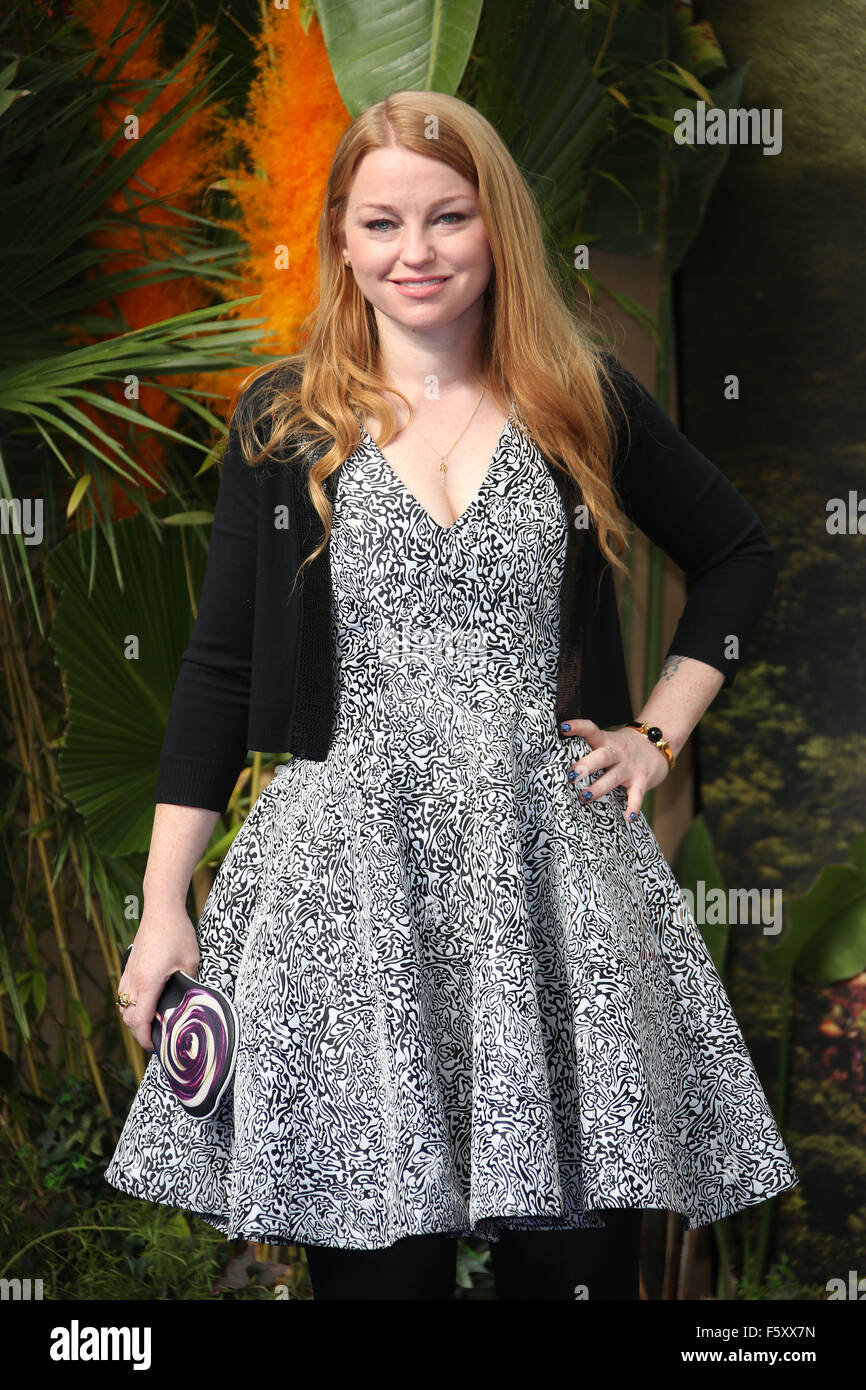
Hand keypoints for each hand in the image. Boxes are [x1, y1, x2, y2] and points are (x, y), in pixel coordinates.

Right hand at [116, 904, 200, 1051]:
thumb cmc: (177, 933)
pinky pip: (124, 992)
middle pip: (128, 1017)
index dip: (145, 1038)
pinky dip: (131, 1003)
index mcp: (148, 982)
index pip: (139, 1020)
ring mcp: (128, 972)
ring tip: (152, 1022)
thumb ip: (188, 985)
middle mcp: (133, 980)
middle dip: (139, 1032)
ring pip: (123, 1005)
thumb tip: (189, 1004)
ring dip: (134, 1018)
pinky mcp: (129, 965)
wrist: (161, 908)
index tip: (156, 1047)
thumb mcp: (190, 962)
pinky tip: (146, 1002)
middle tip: (157, 1038)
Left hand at [560, 717, 671, 823]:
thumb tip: (556, 758)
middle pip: (602, 756)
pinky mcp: (641, 781)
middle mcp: (617, 753)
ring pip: (614, 777)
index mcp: (606, 741)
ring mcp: (629, 768)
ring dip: (599, 788)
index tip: (563, 728)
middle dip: (586, 765)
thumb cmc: (623, 747)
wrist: (658, 744)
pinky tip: (629, 817)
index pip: (591, 730)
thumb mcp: (608, 741)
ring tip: (584, 796)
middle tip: (570, 775)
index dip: (578, 727)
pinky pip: (637, 795)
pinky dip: (633, 806)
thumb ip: (589, 748)